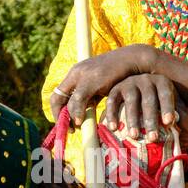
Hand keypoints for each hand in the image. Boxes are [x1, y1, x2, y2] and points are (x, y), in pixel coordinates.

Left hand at [50, 44, 174, 131]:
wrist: (131, 59)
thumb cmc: (117, 75)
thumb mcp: (99, 86)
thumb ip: (90, 98)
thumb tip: (83, 114)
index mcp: (75, 74)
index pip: (57, 94)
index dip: (58, 111)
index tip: (65, 123)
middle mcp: (75, 73)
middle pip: (57, 97)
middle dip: (59, 116)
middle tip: (68, 128)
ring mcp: (82, 76)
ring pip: (68, 101)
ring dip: (69, 117)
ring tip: (76, 127)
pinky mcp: (91, 80)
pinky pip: (78, 99)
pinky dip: (77, 112)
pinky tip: (80, 121)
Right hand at [104, 73, 177, 140]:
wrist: (134, 81)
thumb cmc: (157, 97)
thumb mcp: (170, 102)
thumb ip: (181, 114)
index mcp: (162, 81)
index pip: (166, 94)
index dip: (168, 108)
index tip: (169, 123)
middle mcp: (145, 79)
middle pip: (148, 100)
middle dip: (151, 120)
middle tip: (153, 139)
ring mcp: (129, 83)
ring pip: (131, 100)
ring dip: (132, 119)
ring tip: (134, 136)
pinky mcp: (115, 89)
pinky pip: (112, 101)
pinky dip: (112, 114)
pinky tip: (113, 128)